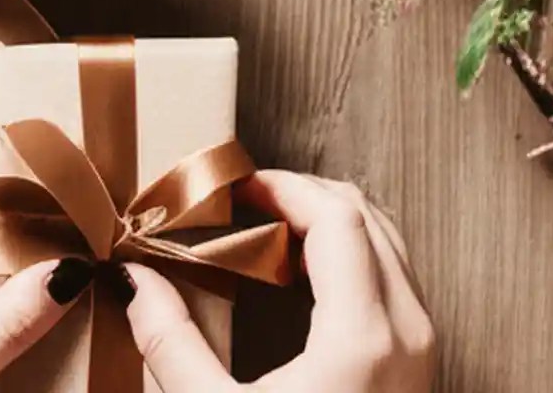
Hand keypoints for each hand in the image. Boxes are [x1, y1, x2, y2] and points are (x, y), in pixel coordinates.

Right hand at [122, 172, 434, 391]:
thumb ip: (168, 341)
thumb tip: (131, 282)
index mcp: (363, 336)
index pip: (336, 216)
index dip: (284, 186)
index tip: (236, 185)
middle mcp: (408, 332)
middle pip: (367, 216)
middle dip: (304, 196)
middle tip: (245, 203)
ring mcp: (422, 350)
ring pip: (385, 243)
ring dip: (328, 224)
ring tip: (265, 233)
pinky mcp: (418, 367)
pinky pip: (392, 279)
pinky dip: (348, 257)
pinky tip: (297, 277)